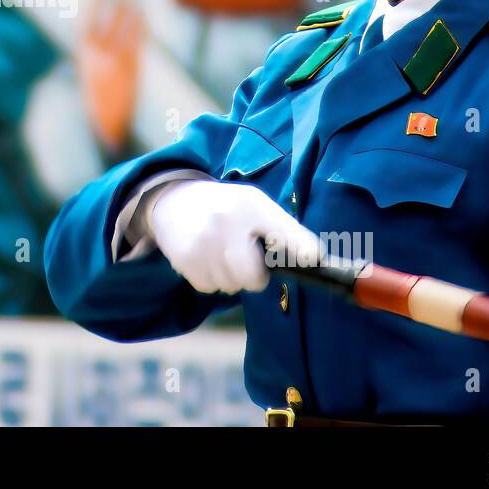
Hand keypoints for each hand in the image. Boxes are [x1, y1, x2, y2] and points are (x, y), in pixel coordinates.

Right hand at [77, 0, 141, 149]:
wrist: (109, 123)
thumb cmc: (98, 100)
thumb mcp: (87, 76)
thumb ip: (88, 56)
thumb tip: (90, 36)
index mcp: (84, 59)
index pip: (86, 26)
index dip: (92, 8)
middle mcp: (98, 58)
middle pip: (105, 25)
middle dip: (111, 7)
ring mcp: (116, 62)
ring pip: (123, 30)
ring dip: (128, 14)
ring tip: (132, 0)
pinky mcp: (132, 68)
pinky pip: (137, 42)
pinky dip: (139, 28)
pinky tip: (143, 18)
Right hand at [147, 178, 319, 293]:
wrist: (174, 202)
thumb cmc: (226, 208)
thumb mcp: (256, 207)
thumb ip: (285, 231)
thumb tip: (314, 259)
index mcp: (252, 206)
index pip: (282, 230)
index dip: (300, 247)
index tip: (312, 258)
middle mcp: (227, 222)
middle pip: (254, 278)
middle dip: (253, 275)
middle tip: (244, 257)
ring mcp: (204, 242)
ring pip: (231, 286)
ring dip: (229, 276)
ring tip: (220, 252)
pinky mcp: (185, 258)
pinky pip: (210, 287)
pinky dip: (210, 278)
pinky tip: (205, 257)